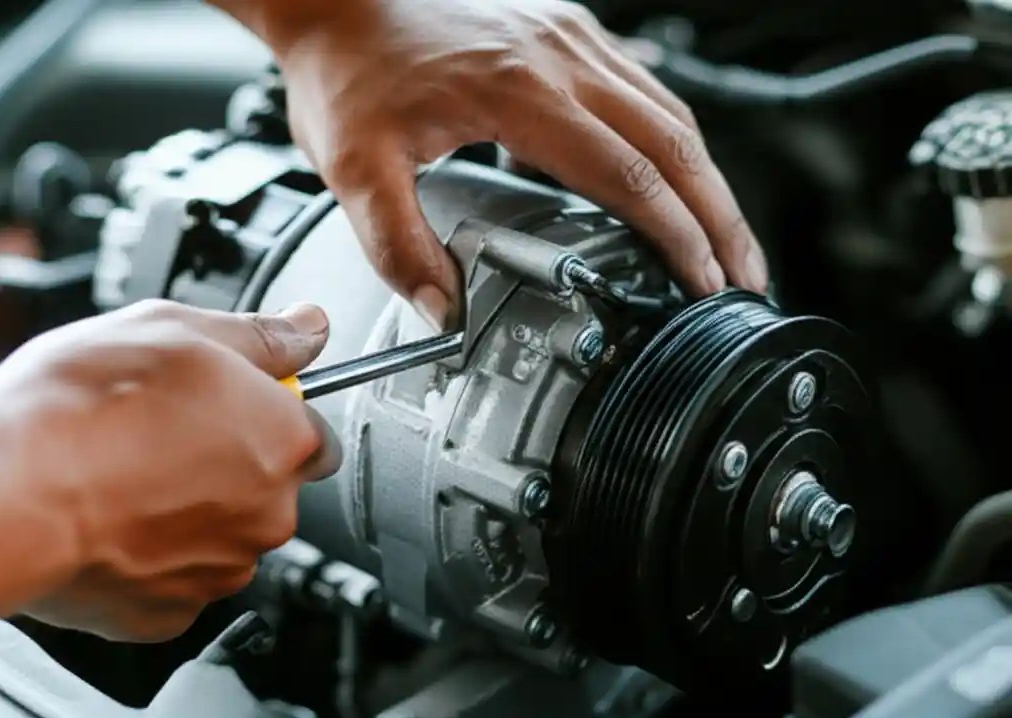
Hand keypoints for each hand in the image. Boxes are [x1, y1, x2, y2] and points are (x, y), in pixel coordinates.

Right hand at [0, 300, 337, 641]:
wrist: (0, 497)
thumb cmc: (79, 410)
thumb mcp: (175, 328)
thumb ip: (260, 335)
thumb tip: (309, 328)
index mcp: (284, 440)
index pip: (311, 429)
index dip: (265, 410)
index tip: (224, 400)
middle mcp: (268, 514)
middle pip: (266, 484)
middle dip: (224, 459)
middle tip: (157, 429)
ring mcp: (219, 571)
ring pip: (219, 531)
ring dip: (185, 505)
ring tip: (121, 470)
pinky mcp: (167, 615)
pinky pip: (172, 576)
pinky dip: (147, 552)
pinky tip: (106, 516)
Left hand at [230, 0, 767, 327]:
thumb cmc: (348, 70)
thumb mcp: (355, 167)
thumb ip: (396, 244)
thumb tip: (442, 311)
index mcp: (521, 92)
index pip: (627, 175)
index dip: (675, 236)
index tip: (702, 284)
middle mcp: (562, 56)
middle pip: (674, 144)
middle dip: (718, 219)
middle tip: (744, 278)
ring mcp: (570, 38)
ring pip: (669, 113)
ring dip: (706, 181)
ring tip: (725, 241)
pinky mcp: (565, 32)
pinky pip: (642, 89)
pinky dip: (671, 142)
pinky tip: (677, 180)